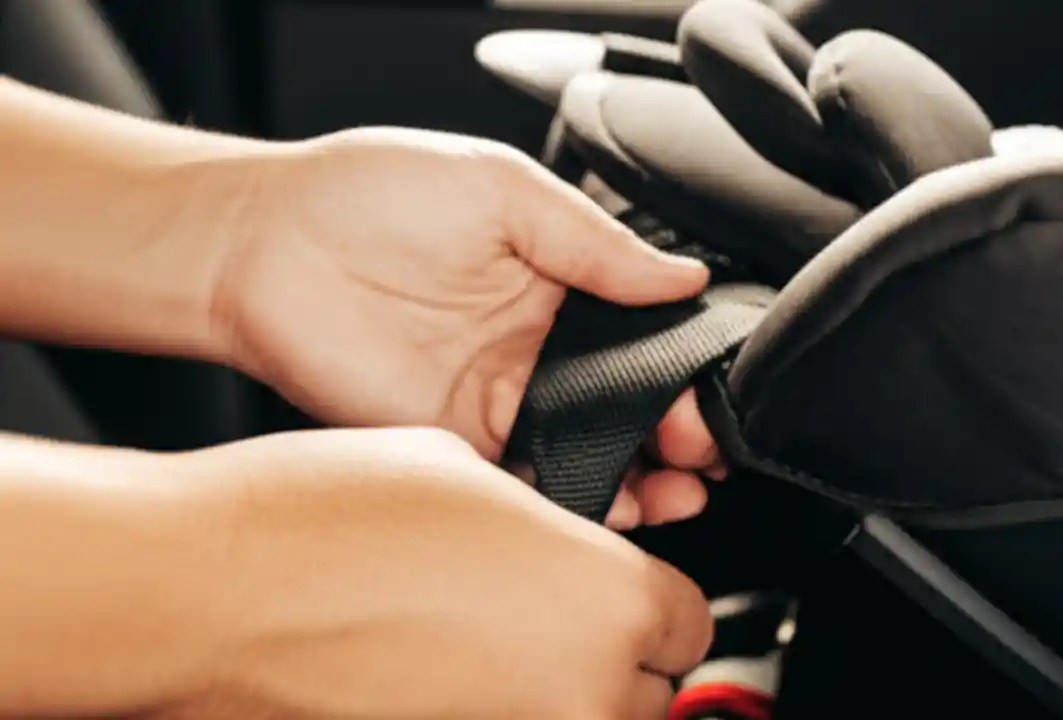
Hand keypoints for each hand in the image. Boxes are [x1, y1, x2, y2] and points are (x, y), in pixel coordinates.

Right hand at [143, 428, 712, 718]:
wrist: (215, 593)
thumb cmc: (326, 521)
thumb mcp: (468, 469)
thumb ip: (542, 514)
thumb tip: (551, 538)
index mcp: (609, 597)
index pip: (689, 622)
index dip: (650, 599)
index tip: (610, 583)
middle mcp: (582, 686)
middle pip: (645, 686)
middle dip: (605, 651)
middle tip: (536, 609)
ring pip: (584, 717)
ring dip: (553, 685)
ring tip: (479, 636)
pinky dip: (497, 704)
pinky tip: (439, 664)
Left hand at [211, 128, 722, 526]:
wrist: (264, 243)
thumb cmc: (371, 194)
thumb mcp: (505, 189)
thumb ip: (596, 242)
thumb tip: (685, 278)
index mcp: (556, 283)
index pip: (641, 337)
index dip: (681, 370)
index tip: (713, 394)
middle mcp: (532, 347)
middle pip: (625, 405)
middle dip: (673, 435)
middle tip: (701, 450)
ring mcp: (494, 398)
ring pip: (585, 451)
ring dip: (636, 477)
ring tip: (676, 492)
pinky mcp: (452, 441)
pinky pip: (522, 480)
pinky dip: (567, 499)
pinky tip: (608, 505)